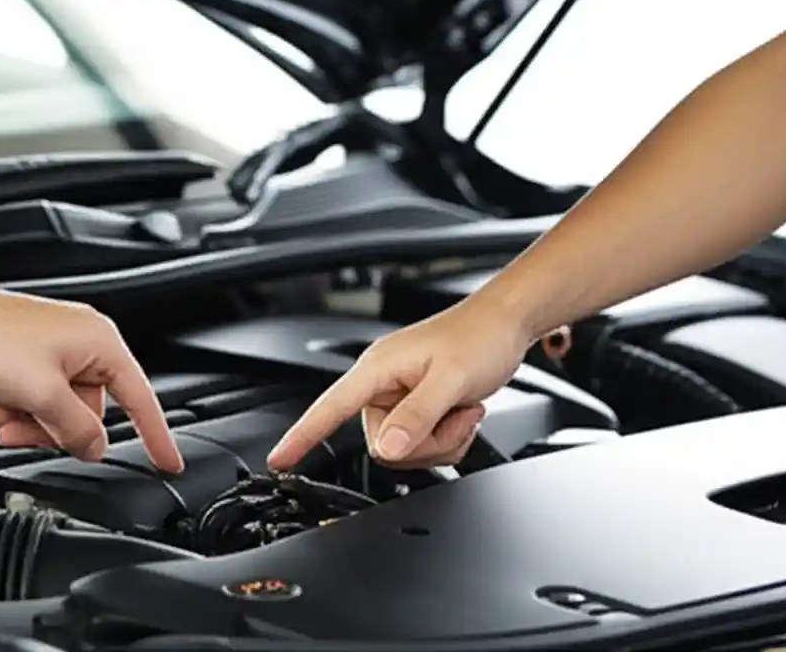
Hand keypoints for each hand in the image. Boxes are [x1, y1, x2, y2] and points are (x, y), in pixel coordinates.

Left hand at [0, 280, 183, 472]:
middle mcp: (82, 342)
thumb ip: (76, 429)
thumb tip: (95, 448)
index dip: (156, 436)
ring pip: (54, 408)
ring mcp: (52, 348)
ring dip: (23, 417)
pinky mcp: (26, 354)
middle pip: (86, 412)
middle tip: (19, 428)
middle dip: (49, 427)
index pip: (140, 399)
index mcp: (100, 343)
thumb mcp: (42, 395)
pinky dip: (9, 403)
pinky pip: (31, 396)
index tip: (169, 463)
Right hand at [266, 297, 533, 469]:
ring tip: (462, 409)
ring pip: (404, 449)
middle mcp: (382, 384)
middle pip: (383, 444)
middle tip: (455, 416)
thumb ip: (416, 416)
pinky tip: (462, 412)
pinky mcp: (417, 407)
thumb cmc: (478, 337)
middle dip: (425, 443)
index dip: (302, 437)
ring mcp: (400, 397)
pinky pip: (421, 444)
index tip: (279, 461)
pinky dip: (447, 437)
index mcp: (377, 370)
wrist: (507, 325)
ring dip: (440, 440)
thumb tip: (388, 448)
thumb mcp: (450, 380)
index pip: (329, 408)